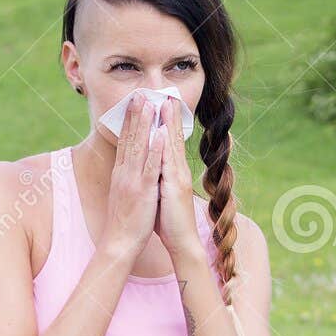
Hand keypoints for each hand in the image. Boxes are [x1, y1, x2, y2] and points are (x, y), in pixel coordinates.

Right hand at [101, 95, 163, 258]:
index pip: (125, 141)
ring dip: (144, 124)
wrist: (119, 242)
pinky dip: (154, 149)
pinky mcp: (143, 190)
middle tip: (140, 93)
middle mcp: (124, 172)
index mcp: (121, 173)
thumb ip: (126, 177)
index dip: (130, 121)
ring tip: (150, 103)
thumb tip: (129, 165)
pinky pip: (149, 166)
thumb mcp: (122, 193)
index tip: (134, 103)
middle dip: (135, 115)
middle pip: (130, 138)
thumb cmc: (124, 221)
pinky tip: (160, 133)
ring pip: (139, 147)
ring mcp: (133, 180)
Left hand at [154, 97, 199, 259]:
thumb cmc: (170, 221)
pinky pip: (169, 163)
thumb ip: (160, 178)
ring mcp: (178, 178)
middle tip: (165, 93)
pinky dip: (166, 146)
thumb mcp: (163, 194)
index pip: (169, 142)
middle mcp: (177, 171)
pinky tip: (163, 131)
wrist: (182, 242)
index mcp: (173, 172)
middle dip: (169, 115)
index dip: (166, 123)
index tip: (161, 104)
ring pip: (172, 145)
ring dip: (169, 123)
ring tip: (165, 102)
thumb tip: (153, 168)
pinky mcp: (175, 187)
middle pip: (173, 138)